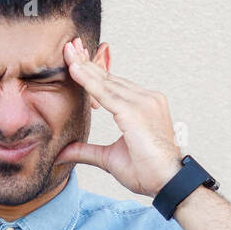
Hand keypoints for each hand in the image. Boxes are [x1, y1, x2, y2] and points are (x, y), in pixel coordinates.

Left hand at [53, 37, 184, 196]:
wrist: (168, 183)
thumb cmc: (146, 172)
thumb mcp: (108, 159)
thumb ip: (85, 151)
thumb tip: (62, 153)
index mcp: (144, 105)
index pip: (114, 84)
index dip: (94, 71)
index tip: (76, 59)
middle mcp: (146, 99)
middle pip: (110, 77)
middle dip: (87, 62)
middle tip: (68, 46)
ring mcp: (143, 102)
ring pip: (106, 82)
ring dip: (84, 66)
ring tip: (67, 52)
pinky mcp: (135, 111)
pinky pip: (105, 93)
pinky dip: (88, 81)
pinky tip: (73, 69)